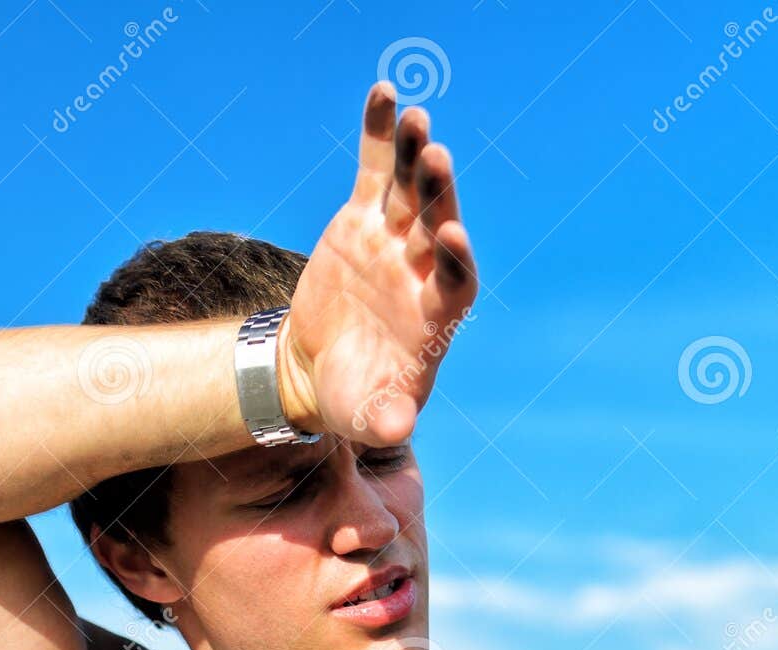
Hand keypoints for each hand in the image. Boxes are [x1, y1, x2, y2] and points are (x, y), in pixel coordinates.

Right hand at [277, 82, 477, 446]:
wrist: (320, 370)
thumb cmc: (355, 400)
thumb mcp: (367, 418)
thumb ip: (386, 420)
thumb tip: (397, 428)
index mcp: (436, 316)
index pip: (457, 281)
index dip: (455, 259)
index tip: (447, 236)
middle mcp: (423, 270)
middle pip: (438, 223)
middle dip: (438, 193)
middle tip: (436, 158)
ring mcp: (396, 239)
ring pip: (411, 189)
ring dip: (415, 154)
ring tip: (415, 117)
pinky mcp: (364, 218)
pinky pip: (375, 169)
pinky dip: (380, 134)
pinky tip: (384, 94)